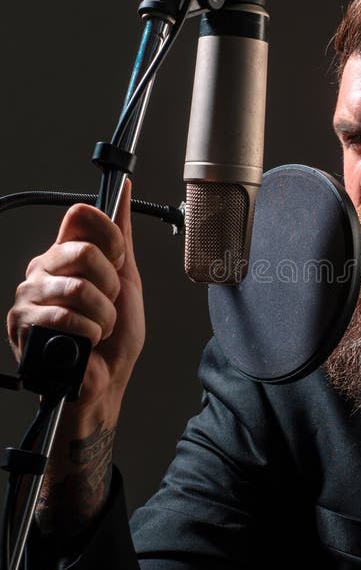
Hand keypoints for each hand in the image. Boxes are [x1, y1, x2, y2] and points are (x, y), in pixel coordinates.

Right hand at [6, 182, 144, 532]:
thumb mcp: (126, 278)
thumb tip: (122, 188)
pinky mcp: (23, 324)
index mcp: (65, 253)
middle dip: (111, 285)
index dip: (111, 238)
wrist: (106, 381)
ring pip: (79, 286)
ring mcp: (29, 296)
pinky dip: (89, 332)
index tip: (118, 262)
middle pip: (84, 250)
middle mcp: (42, 269)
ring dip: (102, 314)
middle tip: (108, 305)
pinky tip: (86, 342)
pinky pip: (66, 316)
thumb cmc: (115, 336)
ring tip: (98, 328)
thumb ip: (120, 233)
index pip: (82, 216)